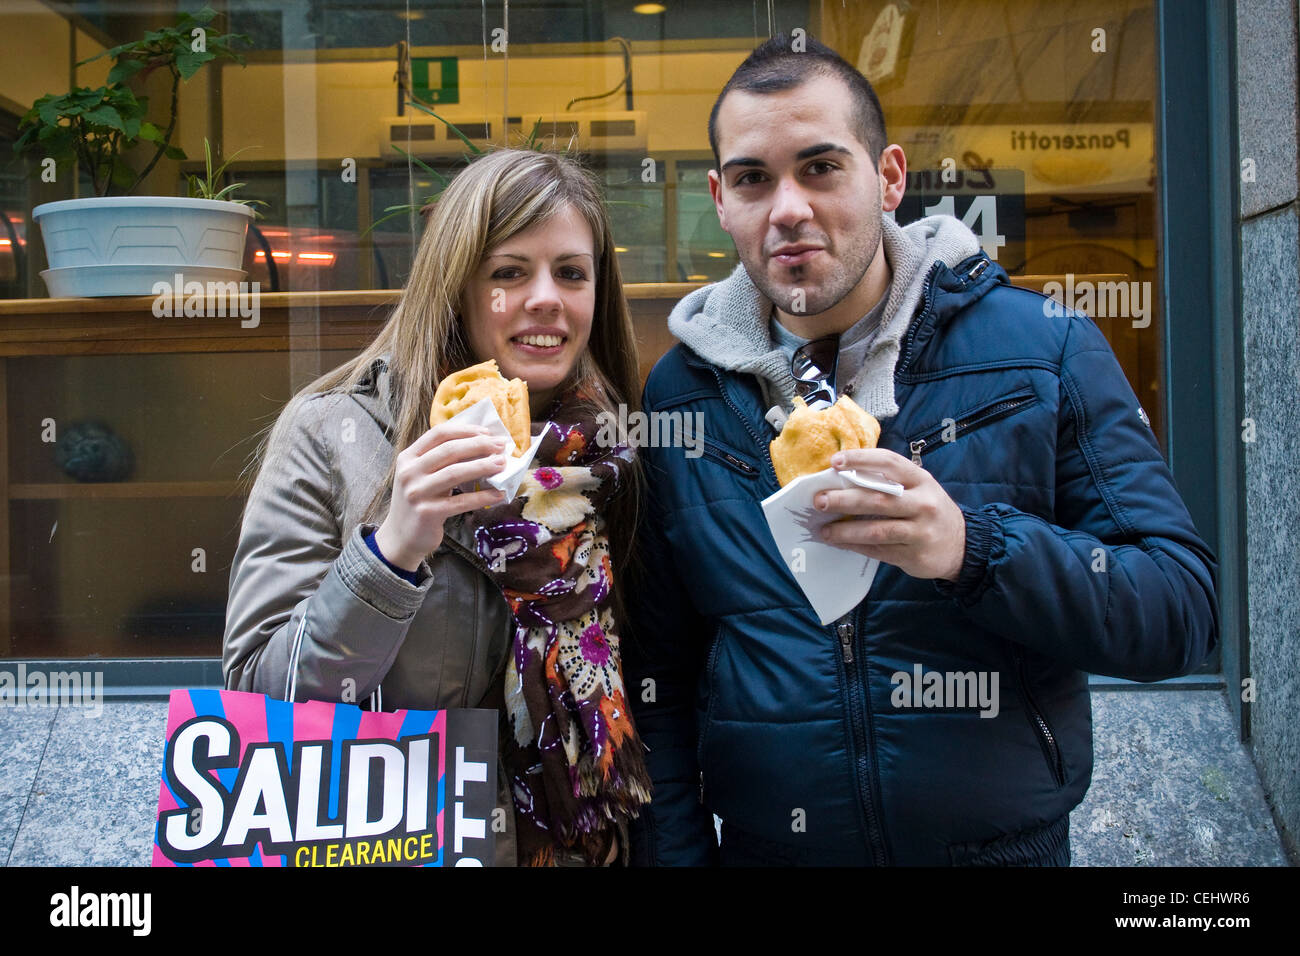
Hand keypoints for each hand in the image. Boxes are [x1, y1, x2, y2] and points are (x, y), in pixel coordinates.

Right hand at [374, 423, 507, 570]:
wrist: (401, 537)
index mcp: (408, 457)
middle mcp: (409, 472)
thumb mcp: (422, 476)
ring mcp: (417, 493)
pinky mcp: (427, 513)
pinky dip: (482, 497)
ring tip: (502, 464)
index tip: (486, 433)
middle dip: (479, 445)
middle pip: (449, 450)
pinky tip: (498, 494)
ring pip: (455, 473)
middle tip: (501, 445)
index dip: (465, 430)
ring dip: (483, 466)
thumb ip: (441, 461)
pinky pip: (460, 501)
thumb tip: (481, 447)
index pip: (438, 434)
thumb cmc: (419, 502)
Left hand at [814, 447, 966, 581]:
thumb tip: (843, 480)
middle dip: (844, 500)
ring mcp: (921, 532)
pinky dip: (857, 547)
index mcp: (921, 480)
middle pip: (878, 500)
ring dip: (845, 531)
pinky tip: (841, 544)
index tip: (835, 461)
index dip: (861, 459)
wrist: (962, 545)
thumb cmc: (930, 510)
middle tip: (819, 501)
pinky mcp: (915, 556)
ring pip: (876, 530)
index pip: (889, 463)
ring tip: (824, 530)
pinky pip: (879, 551)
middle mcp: (923, 504)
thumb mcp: (919, 489)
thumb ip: (890, 483)